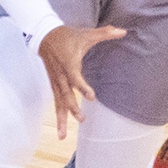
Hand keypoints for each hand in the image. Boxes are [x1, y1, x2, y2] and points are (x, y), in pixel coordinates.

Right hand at [36, 23, 126, 138]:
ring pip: (58, 102)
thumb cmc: (68, 36)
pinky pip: (56, 102)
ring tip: (63, 136)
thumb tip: (123, 31)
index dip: (82, 87)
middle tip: (82, 118)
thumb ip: (105, 33)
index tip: (91, 97)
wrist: (44, 36)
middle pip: (65, 94)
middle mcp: (61, 75)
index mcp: (69, 63)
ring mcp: (56, 81)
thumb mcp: (86, 33)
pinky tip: (61, 131)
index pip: (75, 77)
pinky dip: (58, 116)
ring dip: (61, 119)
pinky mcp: (54, 85)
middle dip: (72, 107)